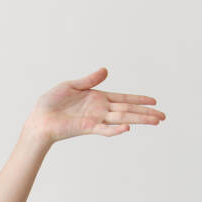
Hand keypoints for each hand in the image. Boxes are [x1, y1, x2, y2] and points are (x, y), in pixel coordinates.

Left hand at [25, 67, 165, 144]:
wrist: (39, 119)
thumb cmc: (51, 103)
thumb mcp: (72, 85)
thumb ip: (90, 80)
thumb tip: (106, 70)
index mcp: (98, 99)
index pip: (124, 98)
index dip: (139, 99)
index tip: (154, 101)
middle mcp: (100, 110)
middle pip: (128, 110)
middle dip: (146, 113)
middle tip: (163, 116)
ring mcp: (95, 119)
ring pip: (122, 119)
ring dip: (139, 120)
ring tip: (155, 121)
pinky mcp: (87, 127)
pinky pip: (104, 129)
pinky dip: (115, 130)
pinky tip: (128, 129)